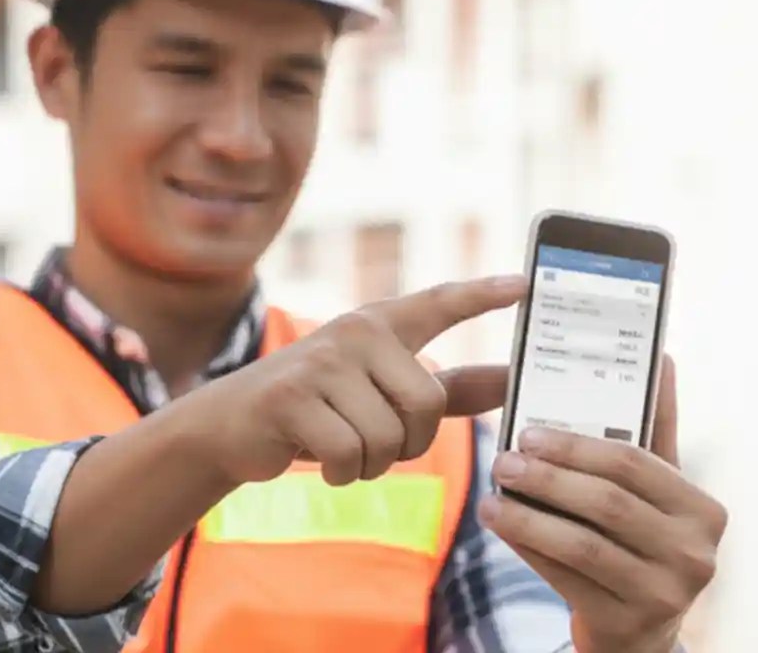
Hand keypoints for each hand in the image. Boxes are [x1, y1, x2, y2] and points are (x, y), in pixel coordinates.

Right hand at [192, 276, 525, 485]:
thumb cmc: (319, 408)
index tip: (525, 285)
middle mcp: (355, 333)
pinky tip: (320, 458)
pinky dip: (342, 473)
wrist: (232, 425)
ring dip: (370, 462)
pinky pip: (349, 454)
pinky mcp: (291, 396)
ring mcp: (321, 361)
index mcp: (381, 326)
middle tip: (374, 440)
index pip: (439, 303)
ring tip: (340, 445)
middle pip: (426, 403)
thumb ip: (449, 387)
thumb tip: (512, 380)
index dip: (483, 295)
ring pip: (387, 436)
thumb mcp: (382, 389)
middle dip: (409, 442)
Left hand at [481, 357, 726, 652]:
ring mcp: (665, 595)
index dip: (578, 446)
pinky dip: (530, 550)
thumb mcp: (656, 493)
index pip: (635, 463)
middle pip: (609, 502)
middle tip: (502, 460)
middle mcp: (694, 553)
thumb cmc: (642, 543)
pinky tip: (502, 529)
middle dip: (548, 478)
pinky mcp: (628, 625)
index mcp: (702, 510)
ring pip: (583, 544)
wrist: (639, 631)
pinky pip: (567, 580)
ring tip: (489, 499)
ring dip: (528, 518)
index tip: (528, 432)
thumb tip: (664, 356)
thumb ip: (656, 430)